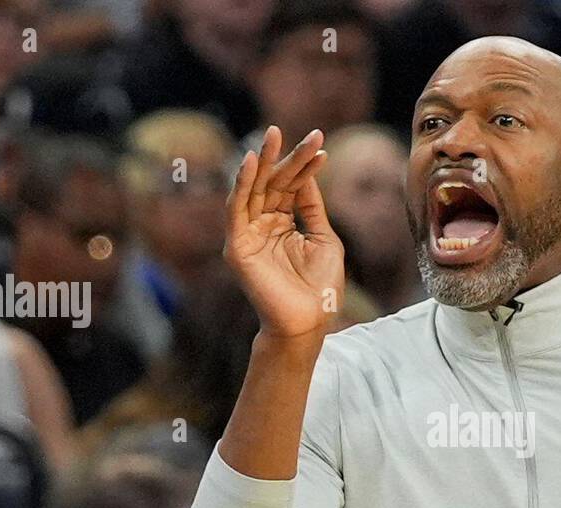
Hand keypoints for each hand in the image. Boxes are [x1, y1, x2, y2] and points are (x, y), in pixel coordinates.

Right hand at [225, 125, 345, 338]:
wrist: (309, 321)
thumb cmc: (320, 287)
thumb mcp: (324, 239)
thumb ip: (312, 207)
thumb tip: (308, 175)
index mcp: (283, 224)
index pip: (291, 187)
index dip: (305, 166)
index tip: (321, 146)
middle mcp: (263, 225)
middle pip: (274, 183)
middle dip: (287, 157)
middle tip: (305, 132)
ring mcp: (249, 235)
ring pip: (254, 190)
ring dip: (264, 161)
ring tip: (275, 135)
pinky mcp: (238, 247)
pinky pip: (237, 210)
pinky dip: (243, 184)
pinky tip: (253, 162)